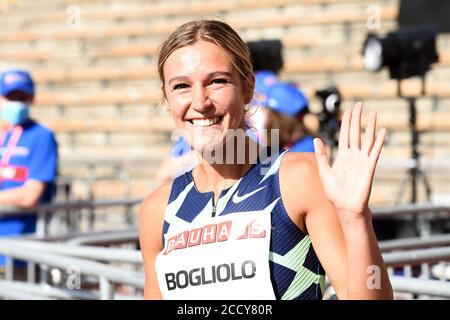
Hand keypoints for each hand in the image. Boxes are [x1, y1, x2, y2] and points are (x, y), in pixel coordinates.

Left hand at [313, 102, 385, 219]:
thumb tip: (316, 139)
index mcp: (342, 155)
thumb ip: (321, 155)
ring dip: (370, 127)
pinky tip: (383, 131)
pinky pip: (375, 152)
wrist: (345, 206)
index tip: (348, 110)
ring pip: (367, 139)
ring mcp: (362, 160)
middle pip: (355, 132)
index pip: (344, 134)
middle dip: (357, 119)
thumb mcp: (324, 172)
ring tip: (373, 113)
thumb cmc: (334, 192)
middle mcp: (353, 155)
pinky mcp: (369, 167)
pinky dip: (379, 142)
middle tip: (360, 105)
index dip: (346, 122)